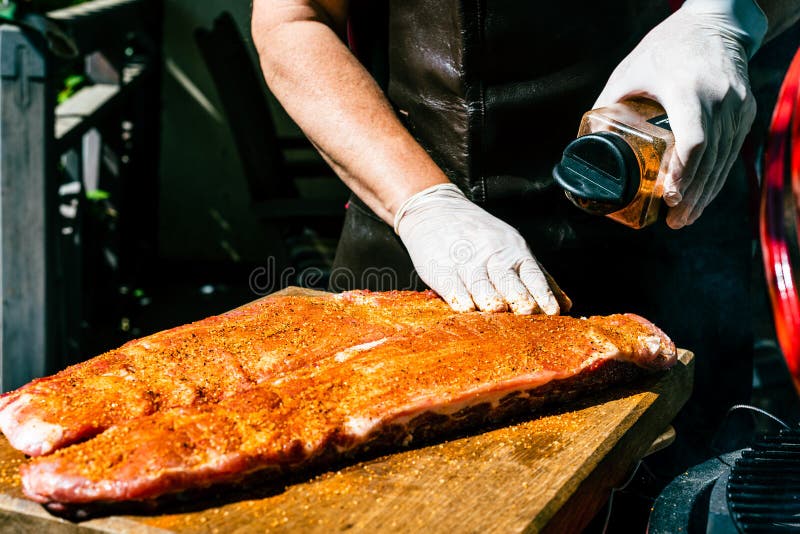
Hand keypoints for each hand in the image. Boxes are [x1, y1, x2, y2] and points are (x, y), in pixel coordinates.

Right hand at [394, 184, 560, 314]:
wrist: (435, 210)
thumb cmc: (479, 234)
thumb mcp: (511, 246)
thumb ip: (537, 276)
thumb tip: (565, 306)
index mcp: (514, 252)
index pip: (533, 276)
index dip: (543, 295)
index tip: (552, 314)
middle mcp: (493, 257)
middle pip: (511, 285)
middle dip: (521, 303)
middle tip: (527, 319)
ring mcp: (466, 263)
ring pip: (483, 290)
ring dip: (492, 305)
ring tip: (497, 315)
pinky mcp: (442, 270)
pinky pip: (454, 291)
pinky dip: (462, 303)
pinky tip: (467, 310)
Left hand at [594, 0, 766, 228]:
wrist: (716, 22)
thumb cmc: (666, 48)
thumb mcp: (629, 71)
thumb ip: (607, 103)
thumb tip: (582, 141)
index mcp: (689, 90)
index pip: (693, 141)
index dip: (682, 173)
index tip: (667, 196)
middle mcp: (720, 99)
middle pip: (709, 159)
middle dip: (691, 195)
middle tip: (673, 220)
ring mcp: (738, 105)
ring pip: (724, 160)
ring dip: (705, 192)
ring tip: (684, 217)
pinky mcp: (746, 110)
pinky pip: (733, 151)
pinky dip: (717, 176)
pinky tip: (702, 195)